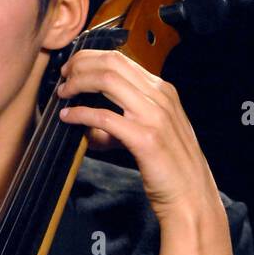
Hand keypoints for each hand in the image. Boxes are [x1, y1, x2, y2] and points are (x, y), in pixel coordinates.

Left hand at [56, 48, 223, 221]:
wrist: (191, 195)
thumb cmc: (170, 167)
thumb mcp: (152, 131)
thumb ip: (126, 119)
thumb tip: (90, 119)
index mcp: (162, 91)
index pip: (121, 60)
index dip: (91, 59)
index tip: (73, 68)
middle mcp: (160, 97)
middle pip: (112, 63)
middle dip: (81, 65)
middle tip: (63, 76)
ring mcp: (154, 116)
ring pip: (108, 81)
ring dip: (78, 84)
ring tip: (63, 93)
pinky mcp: (144, 139)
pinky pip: (105, 118)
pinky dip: (81, 114)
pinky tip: (68, 117)